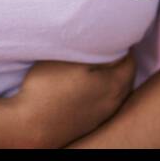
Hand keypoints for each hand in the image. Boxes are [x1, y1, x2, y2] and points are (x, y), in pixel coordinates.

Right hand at [9, 52, 136, 147]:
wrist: (30, 126)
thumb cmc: (47, 88)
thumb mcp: (70, 59)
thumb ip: (95, 49)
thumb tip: (111, 41)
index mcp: (115, 84)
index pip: (129, 59)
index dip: (121, 44)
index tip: (108, 34)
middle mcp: (114, 102)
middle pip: (126, 76)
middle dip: (119, 60)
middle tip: (105, 46)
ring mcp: (103, 115)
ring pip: (116, 91)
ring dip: (112, 76)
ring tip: (95, 64)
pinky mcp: (90, 123)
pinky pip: (105, 102)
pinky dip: (102, 90)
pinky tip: (86, 85)